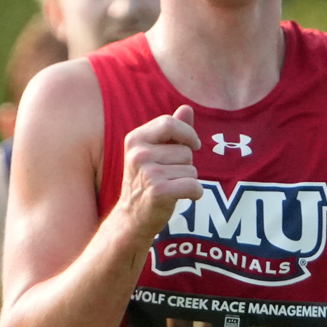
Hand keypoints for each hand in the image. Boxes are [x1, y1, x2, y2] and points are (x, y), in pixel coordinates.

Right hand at [117, 105, 201, 236]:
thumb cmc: (146, 181)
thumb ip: (171, 131)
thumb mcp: (153, 152)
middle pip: (185, 151)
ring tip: (170, 188)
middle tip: (169, 177)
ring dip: (188, 180)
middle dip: (186, 164)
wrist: (132, 217)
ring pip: (191, 169)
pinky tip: (181, 197)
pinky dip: (195, 193)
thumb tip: (187, 108)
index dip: (187, 133)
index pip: (169, 123)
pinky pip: (194, 185)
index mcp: (135, 139)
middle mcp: (139, 154)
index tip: (193, 145)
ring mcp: (148, 173)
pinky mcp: (159, 191)